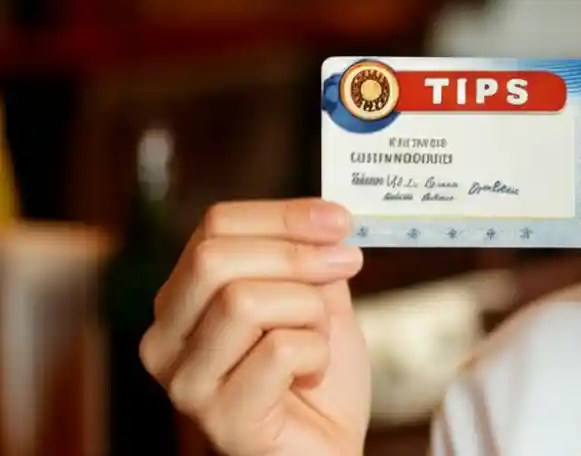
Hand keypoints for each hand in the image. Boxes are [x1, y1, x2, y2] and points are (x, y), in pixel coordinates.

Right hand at [140, 199, 370, 455]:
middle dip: (294, 255)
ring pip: (244, 300)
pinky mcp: (221, 418)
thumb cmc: (317, 378)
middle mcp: (166, 340)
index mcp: (182, 300)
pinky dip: (315, 353)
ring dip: (308, 311)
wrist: (329, 448)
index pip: (214, 227)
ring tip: (318, 338)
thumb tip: (325, 215)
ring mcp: (186, 383)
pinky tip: (313, 374)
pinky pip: (278, 350)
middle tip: (348, 263)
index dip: (282, 214)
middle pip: (213, 258)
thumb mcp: (315, 300)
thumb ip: (309, 257)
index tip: (339, 220)